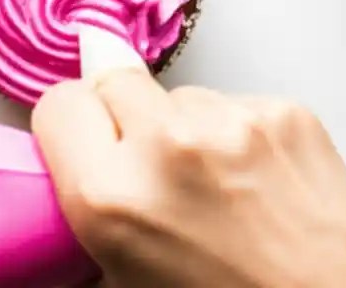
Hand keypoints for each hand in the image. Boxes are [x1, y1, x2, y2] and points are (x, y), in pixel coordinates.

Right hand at [32, 69, 345, 287]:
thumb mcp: (125, 281)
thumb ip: (87, 209)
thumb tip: (69, 152)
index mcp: (111, 198)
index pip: (59, 104)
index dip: (72, 127)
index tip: (85, 144)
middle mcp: (168, 145)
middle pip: (114, 78)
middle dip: (125, 118)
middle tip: (151, 169)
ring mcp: (234, 121)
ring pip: (180, 93)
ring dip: (185, 127)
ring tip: (217, 189)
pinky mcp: (285, 109)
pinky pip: (234, 102)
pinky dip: (237, 133)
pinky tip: (255, 182)